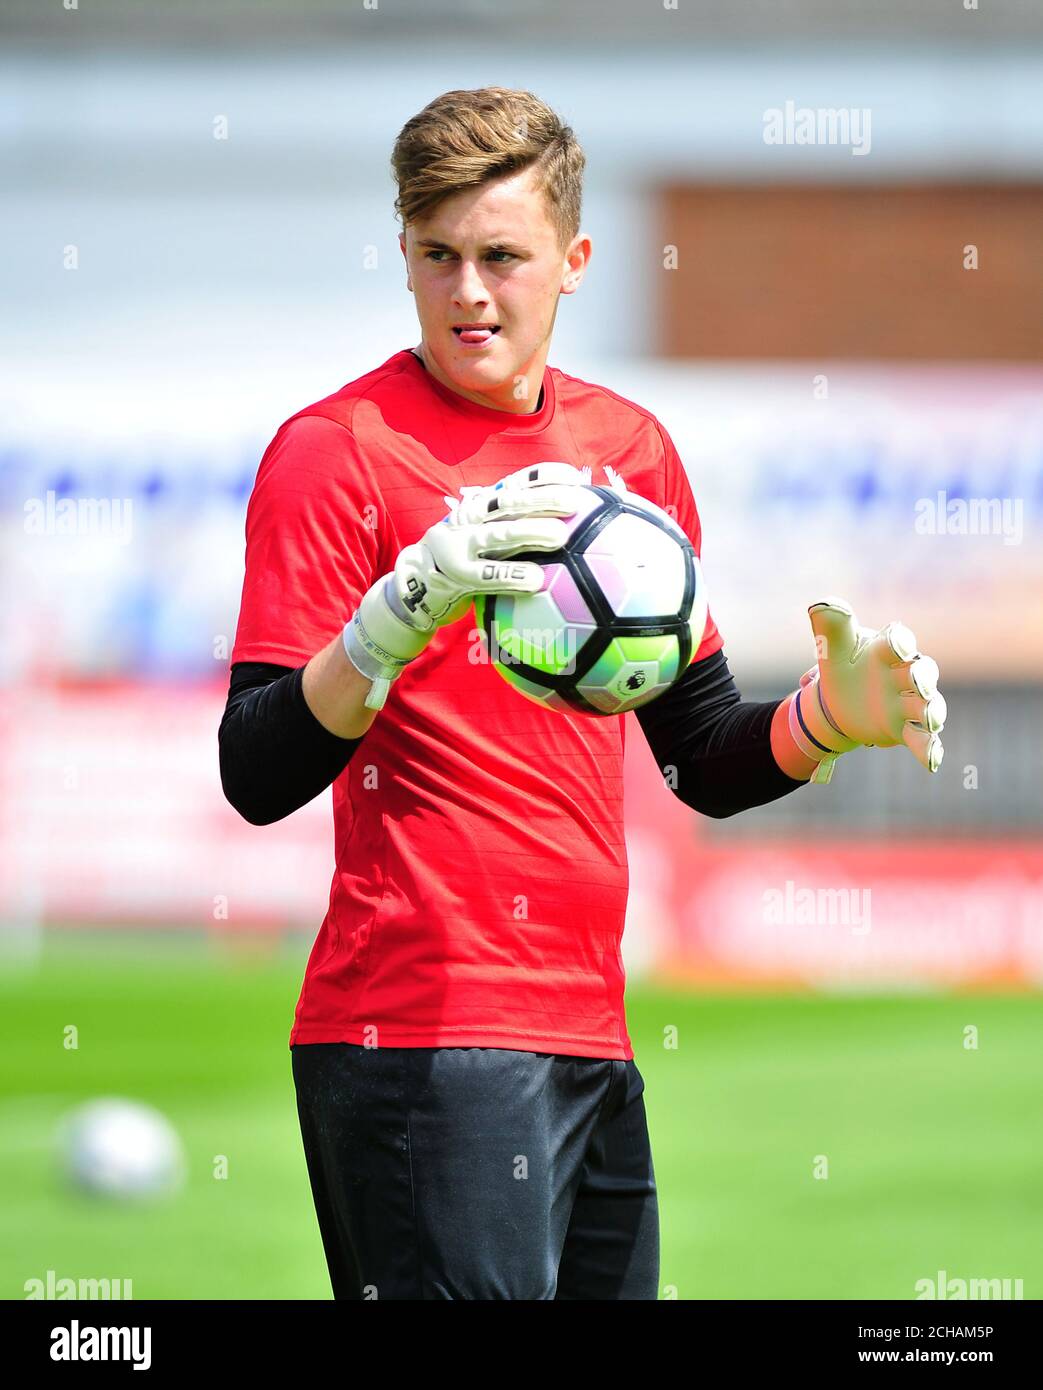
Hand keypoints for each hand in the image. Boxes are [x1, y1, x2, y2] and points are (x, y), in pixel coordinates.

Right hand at [343, 462, 586, 708]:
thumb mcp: (485, 535)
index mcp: (481, 505)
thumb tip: (567, 524)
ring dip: (529, 532)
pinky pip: (486, 575)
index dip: (544, 477)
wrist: (413, 584)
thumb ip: (515, 525)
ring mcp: (460, 545)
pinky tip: (535, 580)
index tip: (575, 478)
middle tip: (575, 502)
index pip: (515, 483)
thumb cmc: (465, 559)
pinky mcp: (456, 575)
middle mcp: (470, 518)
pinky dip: (510, 576)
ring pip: (498, 534)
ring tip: (560, 536)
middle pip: (509, 502)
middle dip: (543, 499)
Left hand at [787, 596, 946, 783]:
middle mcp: (905, 675)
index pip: (899, 642)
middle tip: (918, 682)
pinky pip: (923, 740)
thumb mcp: (833, 649)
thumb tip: (819, 604)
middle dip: (922, 678)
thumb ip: (831, 628)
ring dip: (931, 712)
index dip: (900, 642)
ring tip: (930, 719)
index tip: (898, 643)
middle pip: (923, 674)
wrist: (837, 702)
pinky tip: (932, 762)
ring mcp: (909, 703)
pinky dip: (929, 750)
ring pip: (929, 707)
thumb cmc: (842, 667)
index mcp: (888, 650)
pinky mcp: (906, 729)